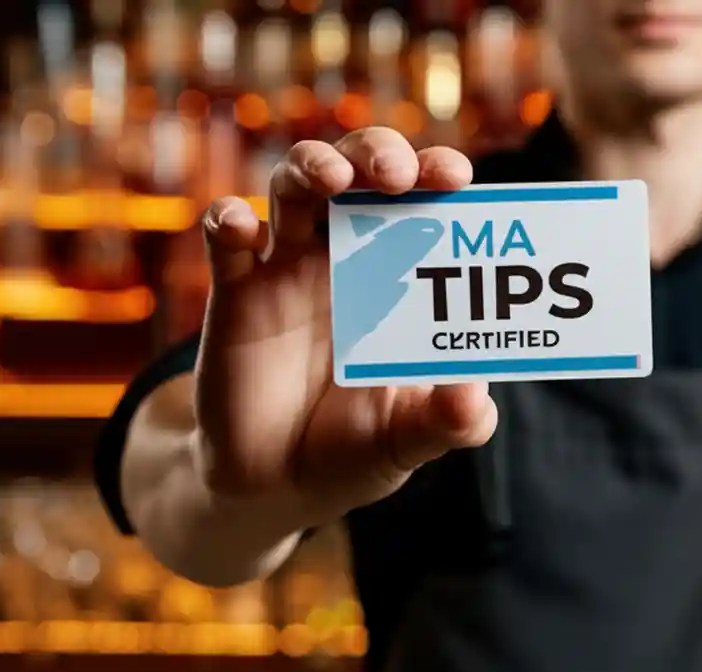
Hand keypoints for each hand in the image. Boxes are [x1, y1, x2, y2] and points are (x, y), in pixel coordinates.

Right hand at [194, 128, 497, 527]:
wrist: (278, 487)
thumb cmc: (357, 448)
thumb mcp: (412, 439)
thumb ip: (453, 421)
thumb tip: (476, 394)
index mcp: (400, 275)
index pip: (423, 201)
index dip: (436, 174)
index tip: (455, 177)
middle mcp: (346, 257)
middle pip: (358, 171)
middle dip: (377, 154)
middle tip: (397, 173)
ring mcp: (286, 269)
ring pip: (294, 187)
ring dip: (311, 167)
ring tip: (333, 178)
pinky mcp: (234, 294)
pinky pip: (225, 239)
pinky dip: (228, 219)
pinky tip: (241, 226)